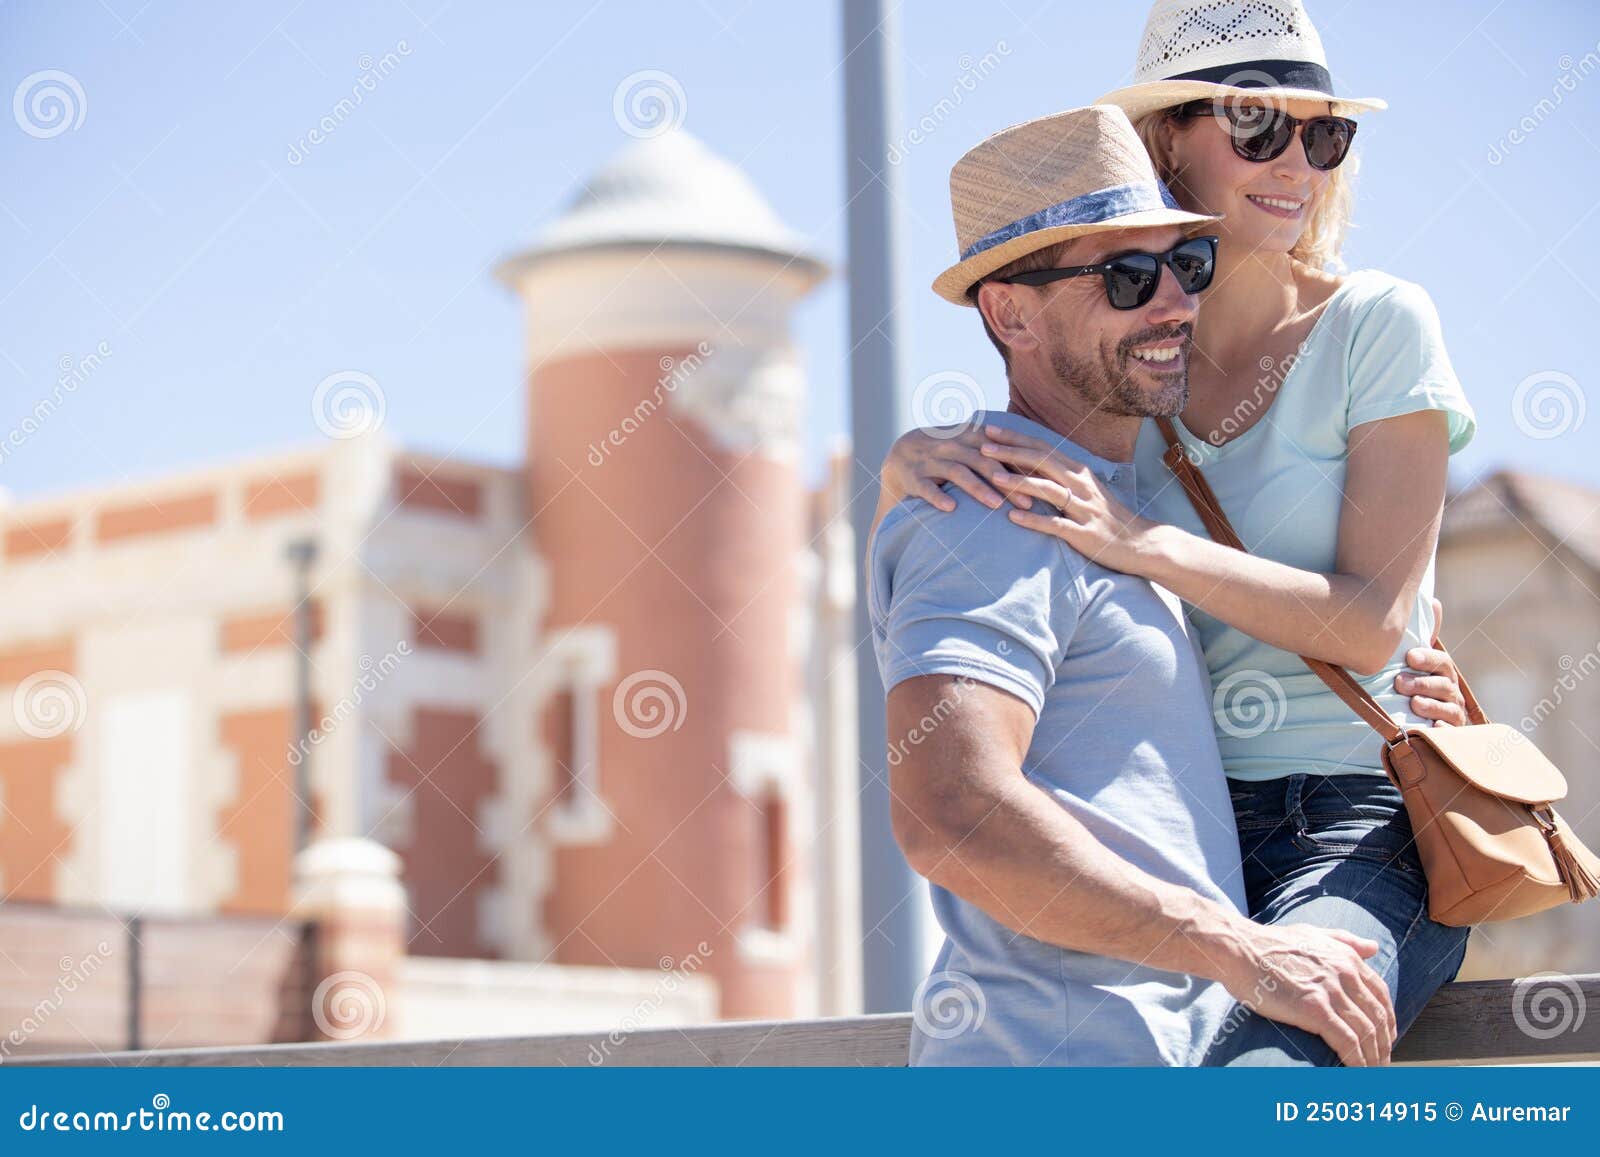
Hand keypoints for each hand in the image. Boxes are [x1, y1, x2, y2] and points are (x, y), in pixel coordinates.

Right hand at [880, 424, 1035, 512]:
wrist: (900, 455)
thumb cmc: (946, 456)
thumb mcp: (970, 446)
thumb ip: (999, 453)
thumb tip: (1041, 466)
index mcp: (968, 437)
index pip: (999, 450)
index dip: (1020, 465)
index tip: (1041, 485)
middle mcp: (950, 446)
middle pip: (982, 460)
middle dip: (1006, 481)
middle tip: (1027, 502)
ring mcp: (930, 461)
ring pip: (957, 472)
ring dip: (978, 489)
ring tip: (996, 506)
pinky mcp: (912, 477)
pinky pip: (925, 487)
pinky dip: (937, 496)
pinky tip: (951, 508)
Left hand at [977, 424, 1155, 574]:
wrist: (1139, 543)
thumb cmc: (1106, 516)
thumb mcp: (1085, 490)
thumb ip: (1061, 476)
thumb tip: (1032, 462)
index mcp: (1078, 472)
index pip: (1042, 448)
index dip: (1016, 438)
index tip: (990, 430)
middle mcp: (1080, 485)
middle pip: (1042, 461)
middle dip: (1011, 452)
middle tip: (982, 446)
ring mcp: (1083, 508)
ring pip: (1048, 489)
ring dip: (1019, 482)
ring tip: (993, 477)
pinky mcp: (1083, 532)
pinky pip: (1056, 524)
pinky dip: (1034, 520)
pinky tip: (1013, 518)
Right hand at [1222, 921, 1396, 1066]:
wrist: (1238, 948)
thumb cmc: (1270, 943)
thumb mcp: (1313, 933)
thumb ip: (1346, 940)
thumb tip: (1375, 948)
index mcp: (1346, 957)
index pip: (1381, 994)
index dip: (1388, 1020)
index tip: (1386, 1038)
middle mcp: (1344, 973)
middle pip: (1377, 1016)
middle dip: (1384, 1044)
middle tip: (1381, 1063)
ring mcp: (1330, 991)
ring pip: (1366, 1032)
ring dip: (1373, 1058)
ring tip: (1372, 1074)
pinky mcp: (1314, 1009)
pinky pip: (1347, 1041)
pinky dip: (1357, 1060)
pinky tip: (1357, 1072)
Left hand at [1394, 597, 1467, 726]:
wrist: (1417, 721)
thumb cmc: (1413, 684)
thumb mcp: (1414, 662)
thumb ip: (1422, 636)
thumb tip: (1435, 601)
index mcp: (1443, 674)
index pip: (1441, 662)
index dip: (1427, 658)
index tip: (1409, 657)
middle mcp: (1452, 693)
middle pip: (1444, 686)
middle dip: (1422, 683)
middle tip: (1399, 683)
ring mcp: (1453, 715)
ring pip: (1448, 710)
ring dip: (1430, 706)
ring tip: (1413, 704)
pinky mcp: (1451, 736)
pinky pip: (1450, 735)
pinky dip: (1442, 731)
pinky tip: (1432, 730)